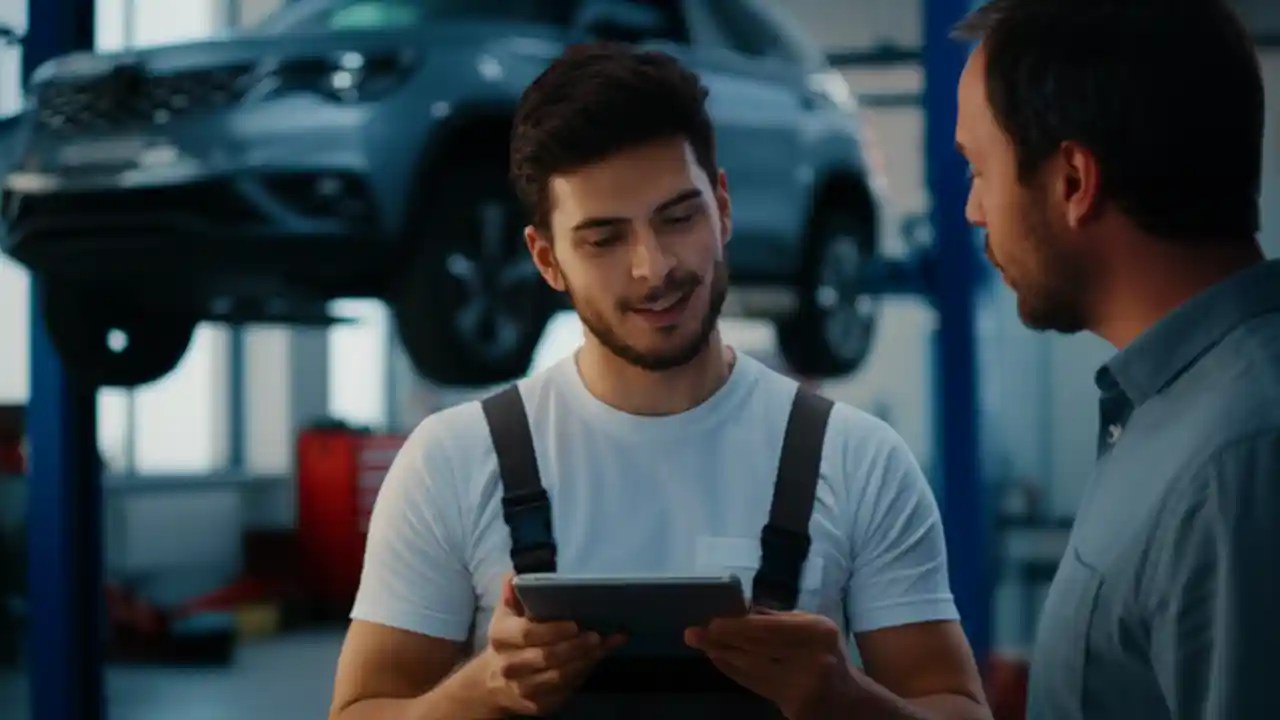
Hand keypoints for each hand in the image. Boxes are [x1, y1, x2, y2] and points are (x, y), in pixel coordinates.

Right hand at [476, 573, 625, 716]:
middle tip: (596, 635)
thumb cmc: (508, 640)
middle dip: (575, 647)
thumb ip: (511, 594)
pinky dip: (583, 676)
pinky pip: (564, 691)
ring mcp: (522, 688)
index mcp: (500, 637)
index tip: (575, 624)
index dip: (553, 630)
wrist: (494, 683)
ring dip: (584, 661)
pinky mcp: (537, 705)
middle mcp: (508, 665)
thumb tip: (513, 575)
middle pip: (547, 657)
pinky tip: (596, 661)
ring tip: (602, 646)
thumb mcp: (506, 615)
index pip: (527, 634)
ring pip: (558, 677)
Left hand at [685, 610, 852, 719]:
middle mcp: (812, 657)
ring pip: (752, 667)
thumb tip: (741, 608)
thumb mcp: (814, 628)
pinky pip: (755, 685)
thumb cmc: (827, 654)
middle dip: (722, 640)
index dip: (738, 627)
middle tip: (694, 634)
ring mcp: (802, 685)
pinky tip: (719, 661)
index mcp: (817, 631)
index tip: (713, 623)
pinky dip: (734, 672)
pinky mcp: (793, 706)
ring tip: (703, 645)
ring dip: (723, 656)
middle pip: (756, 647)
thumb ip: (781, 619)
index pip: (769, 628)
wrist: (848, 699)